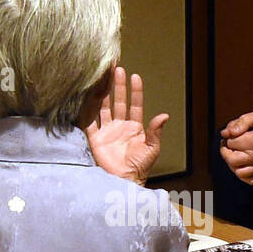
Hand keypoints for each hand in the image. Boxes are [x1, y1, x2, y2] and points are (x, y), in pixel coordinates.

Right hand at [86, 67, 168, 183]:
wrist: (123, 182)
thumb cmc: (139, 168)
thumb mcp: (152, 149)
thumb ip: (155, 132)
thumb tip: (164, 115)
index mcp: (135, 128)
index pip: (135, 105)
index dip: (135, 92)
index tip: (135, 77)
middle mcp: (120, 126)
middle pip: (118, 102)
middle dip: (118, 86)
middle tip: (117, 69)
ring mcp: (107, 131)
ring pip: (104, 108)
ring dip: (104, 94)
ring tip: (103, 77)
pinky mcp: (95, 139)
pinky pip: (90, 123)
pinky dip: (87, 111)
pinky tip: (87, 97)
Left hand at [220, 107, 252, 184]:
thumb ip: (241, 122)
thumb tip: (226, 133)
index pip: (231, 143)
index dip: (228, 138)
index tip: (231, 135)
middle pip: (231, 160)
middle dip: (226, 152)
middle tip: (227, 147)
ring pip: (238, 172)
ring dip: (233, 164)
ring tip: (235, 156)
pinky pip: (250, 180)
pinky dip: (243, 175)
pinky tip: (244, 165)